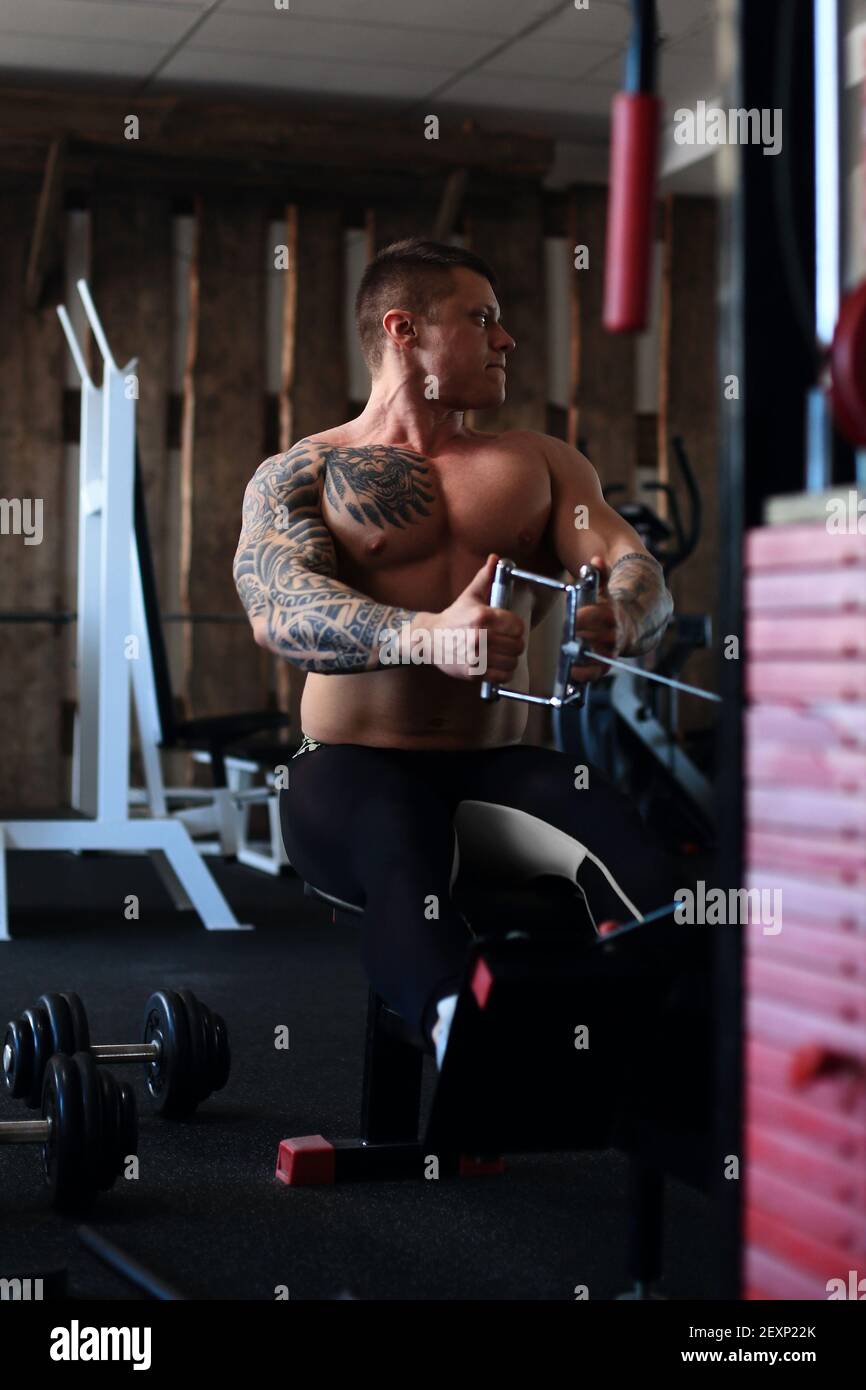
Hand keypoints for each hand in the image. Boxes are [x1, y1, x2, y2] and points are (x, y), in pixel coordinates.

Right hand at [421, 554, 525, 682]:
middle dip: (514, 643)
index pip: (517, 626)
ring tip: (502, 653)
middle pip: (517, 645)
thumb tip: (495, 558)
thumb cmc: (453, 618)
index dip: (516, 627)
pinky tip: (497, 665)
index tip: (509, 628)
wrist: (429, 639)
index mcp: (482, 616)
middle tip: (506, 641)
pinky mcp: (473, 672)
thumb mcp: (469, 596)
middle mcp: (480, 637)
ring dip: (510, 659)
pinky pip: (502, 676)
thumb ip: (485, 578)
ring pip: (512, 662)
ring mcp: (476, 656)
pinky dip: (503, 673)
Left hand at [569, 554, 627, 684]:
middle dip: (579, 639)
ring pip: (599, 657)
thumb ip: (601, 574)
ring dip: (582, 660)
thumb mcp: (609, 585)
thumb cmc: (615, 601)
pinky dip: (587, 674)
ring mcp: (613, 649)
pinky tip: (573, 673)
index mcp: (614, 613)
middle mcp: (615, 633)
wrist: (640, 620)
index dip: (586, 617)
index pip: (600, 615)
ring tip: (567, 660)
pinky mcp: (609, 661)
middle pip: (596, 638)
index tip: (573, 618)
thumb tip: (595, 560)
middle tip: (565, 641)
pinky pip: (599, 671)